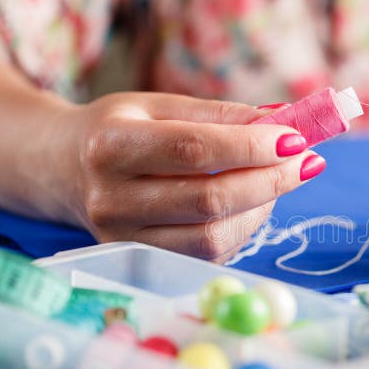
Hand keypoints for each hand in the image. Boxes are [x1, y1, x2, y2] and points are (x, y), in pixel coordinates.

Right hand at [52, 92, 323, 261]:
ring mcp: (122, 239)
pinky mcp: (141, 262)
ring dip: (262, 209)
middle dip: (270, 180)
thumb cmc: (121, 130)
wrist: (62, 169)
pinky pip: (208, 255)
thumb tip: (286, 124)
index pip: (195, 150)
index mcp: (112, 145)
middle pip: (209, 200)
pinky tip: (254, 204)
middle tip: (306, 162)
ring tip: (280, 180)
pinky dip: (242, 230)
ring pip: (213, 237)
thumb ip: (222, 115)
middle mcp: (110, 198)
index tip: (297, 138)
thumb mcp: (160, 106)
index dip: (253, 147)